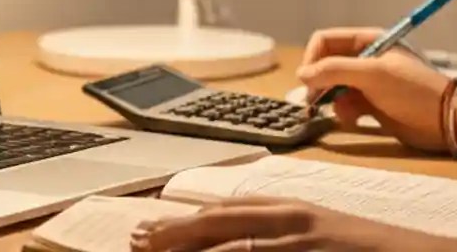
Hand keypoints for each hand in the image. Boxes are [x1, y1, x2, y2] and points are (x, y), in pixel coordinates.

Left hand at [131, 197, 447, 250]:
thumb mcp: (321, 234)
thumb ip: (283, 234)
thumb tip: (242, 242)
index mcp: (294, 209)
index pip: (226, 210)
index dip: (184, 221)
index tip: (150, 229)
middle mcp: (294, 220)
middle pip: (218, 224)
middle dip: (173, 234)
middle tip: (135, 242)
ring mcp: (304, 242)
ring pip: (232, 248)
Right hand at [297, 27, 453, 151]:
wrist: (445, 120)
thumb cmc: (412, 90)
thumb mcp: (373, 75)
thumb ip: (336, 70)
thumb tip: (302, 75)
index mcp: (368, 41)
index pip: (326, 41)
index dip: (313, 58)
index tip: (308, 82)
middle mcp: (365, 59)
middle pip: (326, 65)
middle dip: (319, 83)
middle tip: (314, 102)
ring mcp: (368, 83)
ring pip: (333, 88)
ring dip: (332, 101)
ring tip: (343, 113)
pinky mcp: (372, 105)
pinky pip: (346, 106)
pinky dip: (344, 114)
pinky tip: (354, 121)